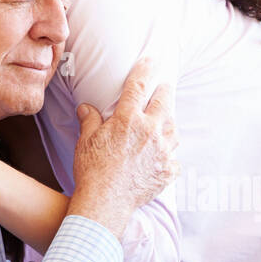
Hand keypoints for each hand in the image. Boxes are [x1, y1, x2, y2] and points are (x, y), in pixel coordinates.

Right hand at [70, 57, 179, 235]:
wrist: (105, 202)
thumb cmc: (92, 170)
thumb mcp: (87, 141)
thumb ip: (90, 120)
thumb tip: (86, 107)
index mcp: (128, 119)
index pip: (139, 85)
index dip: (146, 69)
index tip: (151, 60)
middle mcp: (150, 131)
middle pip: (165, 102)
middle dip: (165, 91)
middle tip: (164, 87)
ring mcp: (163, 151)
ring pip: (174, 129)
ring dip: (169, 122)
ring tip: (163, 121)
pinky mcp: (168, 171)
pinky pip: (174, 158)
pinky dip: (169, 155)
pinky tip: (162, 156)